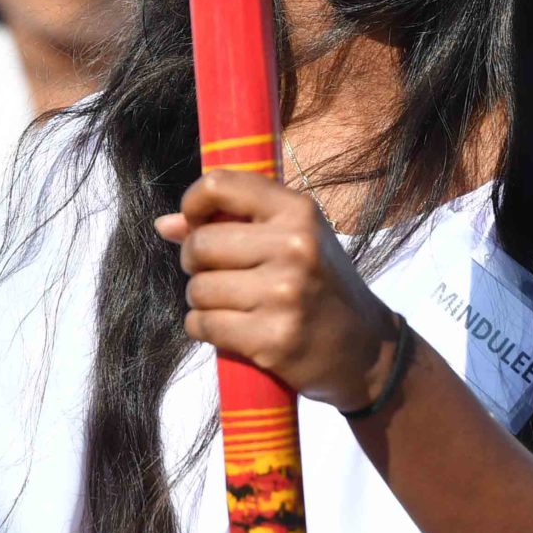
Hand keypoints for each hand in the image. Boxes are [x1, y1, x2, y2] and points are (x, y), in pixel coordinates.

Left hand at [156, 169, 402, 410]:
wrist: (367, 348)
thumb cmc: (321, 285)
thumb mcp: (293, 240)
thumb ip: (233, 224)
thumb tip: (165, 225)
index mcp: (299, 212)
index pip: (221, 185)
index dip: (194, 203)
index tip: (196, 222)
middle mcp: (294, 248)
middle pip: (200, 244)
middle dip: (195, 262)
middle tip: (216, 273)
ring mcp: (283, 295)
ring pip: (198, 289)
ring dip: (201, 300)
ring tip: (230, 303)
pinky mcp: (272, 339)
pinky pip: (203, 325)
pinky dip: (205, 327)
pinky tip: (229, 328)